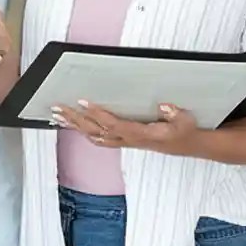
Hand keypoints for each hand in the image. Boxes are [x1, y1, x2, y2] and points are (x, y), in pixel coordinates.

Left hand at [52, 101, 200, 155]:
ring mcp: (124, 142)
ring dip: (75, 126)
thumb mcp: (185, 120)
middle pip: (96, 131)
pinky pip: (98, 138)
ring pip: (93, 136)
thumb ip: (175, 113)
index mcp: (141, 134)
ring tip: (58, 115)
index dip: (97, 113)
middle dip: (75, 119)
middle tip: (58, 107)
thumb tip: (164, 106)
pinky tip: (73, 125)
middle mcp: (128, 139)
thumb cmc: (183, 130)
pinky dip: (82, 131)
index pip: (114, 124)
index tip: (83, 101)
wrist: (187, 145)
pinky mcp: (123, 141)